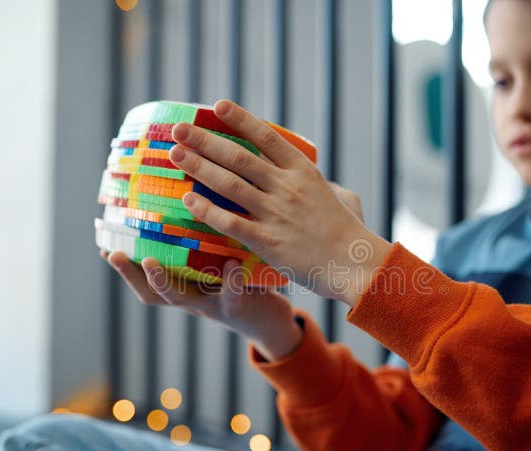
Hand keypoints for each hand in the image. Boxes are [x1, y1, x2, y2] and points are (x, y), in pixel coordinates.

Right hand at [102, 250, 302, 360]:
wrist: (271, 322)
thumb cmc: (244, 283)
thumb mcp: (218, 264)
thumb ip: (201, 243)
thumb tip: (186, 198)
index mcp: (183, 287)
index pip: (144, 279)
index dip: (123, 267)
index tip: (102, 246)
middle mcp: (191, 299)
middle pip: (151, 292)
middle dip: (130, 273)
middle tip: (112, 254)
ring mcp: (211, 305)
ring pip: (181, 298)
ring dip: (163, 281)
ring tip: (150, 262)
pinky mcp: (238, 308)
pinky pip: (232, 294)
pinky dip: (230, 280)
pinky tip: (231, 263)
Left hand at [170, 100, 391, 305]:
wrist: (355, 264)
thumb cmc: (351, 232)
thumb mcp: (343, 196)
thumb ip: (321, 185)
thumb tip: (314, 180)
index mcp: (303, 171)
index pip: (266, 136)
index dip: (240, 119)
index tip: (218, 106)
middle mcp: (286, 187)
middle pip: (238, 156)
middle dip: (205, 140)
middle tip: (179, 129)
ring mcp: (275, 213)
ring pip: (229, 184)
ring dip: (199, 167)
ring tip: (176, 155)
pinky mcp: (266, 241)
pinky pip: (229, 222)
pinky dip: (206, 210)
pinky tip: (188, 200)